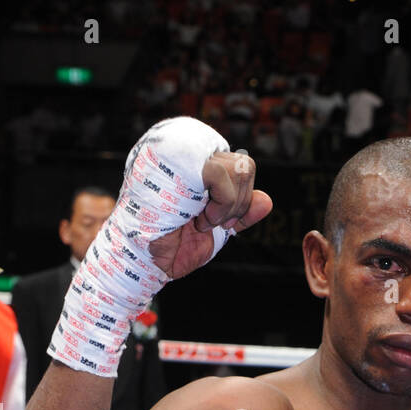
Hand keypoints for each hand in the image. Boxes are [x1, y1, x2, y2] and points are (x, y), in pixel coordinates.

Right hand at [148, 151, 271, 278]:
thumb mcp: (216, 228)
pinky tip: (199, 218)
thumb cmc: (172, 245)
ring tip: (201, 220)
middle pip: (244, 165)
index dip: (240, 198)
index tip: (223, 223)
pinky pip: (221, 174)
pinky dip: (221, 204)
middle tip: (211, 223)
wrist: (143, 259)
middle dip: (238, 204)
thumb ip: (241, 214)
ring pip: (238, 167)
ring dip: (229, 205)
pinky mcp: (177, 157)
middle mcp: (188, 150)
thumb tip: (267, 201)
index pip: (239, 166)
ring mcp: (181, 149)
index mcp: (196, 163)